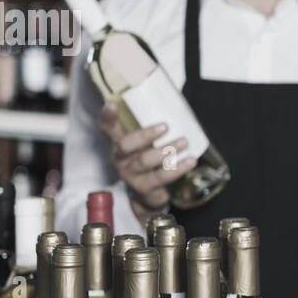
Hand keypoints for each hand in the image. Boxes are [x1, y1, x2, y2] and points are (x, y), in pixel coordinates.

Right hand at [98, 101, 197, 223]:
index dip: (107, 116)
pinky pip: (161, 177)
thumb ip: (152, 126)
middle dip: (145, 135)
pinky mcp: (144, 188)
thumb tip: (175, 103)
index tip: (112, 104)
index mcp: (118, 142)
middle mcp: (120, 158)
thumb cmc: (148, 158)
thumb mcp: (146, 143)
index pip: (107, 127)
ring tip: (184, 141)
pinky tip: (191, 160)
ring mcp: (130, 175)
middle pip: (125, 145)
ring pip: (144, 161)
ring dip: (167, 150)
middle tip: (166, 126)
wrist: (149, 193)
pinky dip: (178, 168)